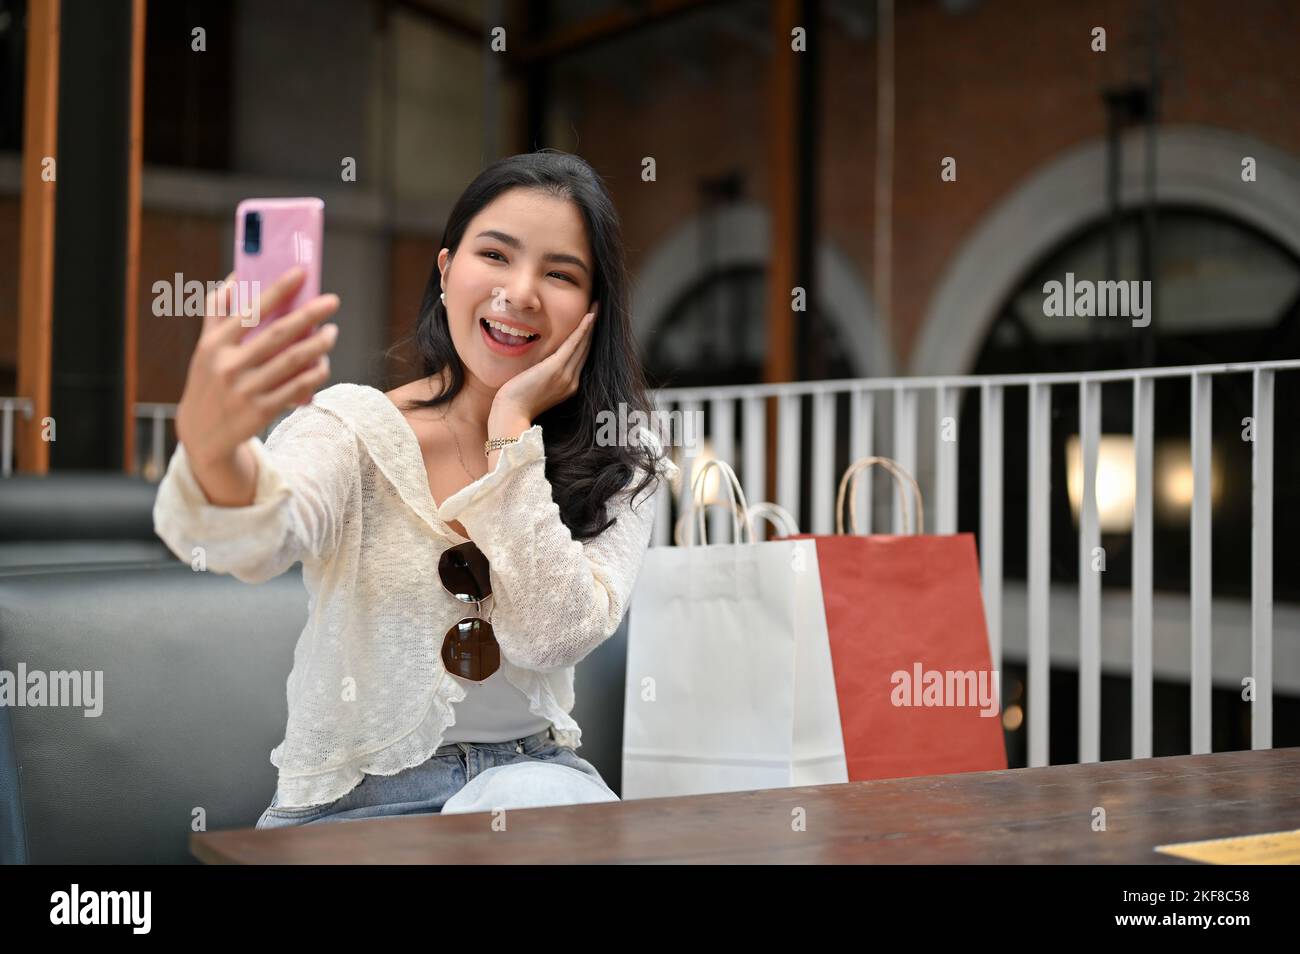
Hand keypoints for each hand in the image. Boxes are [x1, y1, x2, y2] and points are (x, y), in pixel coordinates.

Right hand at [175, 266, 339, 465]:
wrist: (202, 433)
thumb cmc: (209, 380)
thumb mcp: (205, 348)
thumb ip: (217, 313)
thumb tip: (235, 277)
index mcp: (215, 345)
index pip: (250, 311)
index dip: (277, 290)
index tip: (301, 273)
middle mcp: (229, 366)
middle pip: (278, 334)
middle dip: (309, 315)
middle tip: (332, 301)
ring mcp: (245, 390)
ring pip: (292, 362)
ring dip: (318, 345)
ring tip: (332, 332)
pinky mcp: (260, 411)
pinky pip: (296, 388)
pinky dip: (314, 375)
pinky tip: (324, 364)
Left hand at [491, 303, 597, 420]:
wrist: (510, 414)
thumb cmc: (516, 403)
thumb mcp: (534, 387)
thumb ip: (542, 375)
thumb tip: (539, 364)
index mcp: (568, 386)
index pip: (580, 358)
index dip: (586, 339)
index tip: (591, 323)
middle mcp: (571, 381)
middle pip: (585, 350)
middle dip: (593, 329)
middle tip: (598, 309)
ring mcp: (565, 376)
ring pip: (583, 345)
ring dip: (591, 325)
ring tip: (596, 307)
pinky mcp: (555, 369)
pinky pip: (573, 345)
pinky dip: (582, 330)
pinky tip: (589, 318)